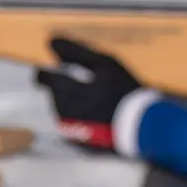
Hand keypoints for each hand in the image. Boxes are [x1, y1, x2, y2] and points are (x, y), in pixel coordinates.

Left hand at [34, 38, 144, 152]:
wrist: (142, 128)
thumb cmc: (123, 91)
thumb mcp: (104, 64)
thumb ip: (75, 52)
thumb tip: (51, 40)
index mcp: (64, 90)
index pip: (43, 78)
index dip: (47, 73)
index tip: (55, 71)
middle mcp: (62, 112)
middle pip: (56, 96)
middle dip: (67, 90)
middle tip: (91, 87)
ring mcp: (71, 131)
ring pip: (64, 113)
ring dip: (75, 106)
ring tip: (99, 103)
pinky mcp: (81, 146)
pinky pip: (76, 129)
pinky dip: (84, 123)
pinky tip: (101, 120)